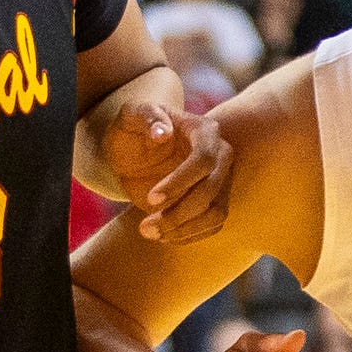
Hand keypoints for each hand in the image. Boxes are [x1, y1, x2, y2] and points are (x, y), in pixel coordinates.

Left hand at [99, 97, 233, 241]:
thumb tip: (163, 132)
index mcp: (205, 131)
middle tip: (145, 227)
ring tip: (150, 233)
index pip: (203, 159)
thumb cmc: (133, 128)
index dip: (179, 182)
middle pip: (211, 191)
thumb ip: (145, 115)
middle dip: (179, 213)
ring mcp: (220, 180)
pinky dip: (189, 236)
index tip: (151, 198)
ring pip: (215, 213)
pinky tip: (162, 236)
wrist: (136, 150)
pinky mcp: (215, 201)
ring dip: (184, 229)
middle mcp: (220, 156)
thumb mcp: (130, 115)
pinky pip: (212, 226)